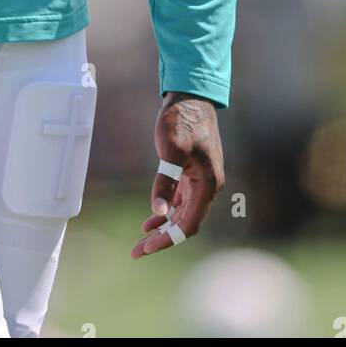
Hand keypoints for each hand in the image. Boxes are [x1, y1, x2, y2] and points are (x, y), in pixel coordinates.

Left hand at [131, 91, 223, 257]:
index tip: (146, 248)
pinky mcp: (194, 172)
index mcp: (207, 185)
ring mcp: (202, 179)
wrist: (191, 96)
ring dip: (164, 227)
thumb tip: (160, 213)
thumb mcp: (170, 150)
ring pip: (184, 213)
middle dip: (162, 238)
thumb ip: (165, 182)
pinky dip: (168, 211)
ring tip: (142, 238)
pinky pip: (183, 200)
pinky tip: (154, 218)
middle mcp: (208, 186)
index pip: (188, 224)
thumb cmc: (182, 120)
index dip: (168, 239)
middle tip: (137, 251)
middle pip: (186, 223)